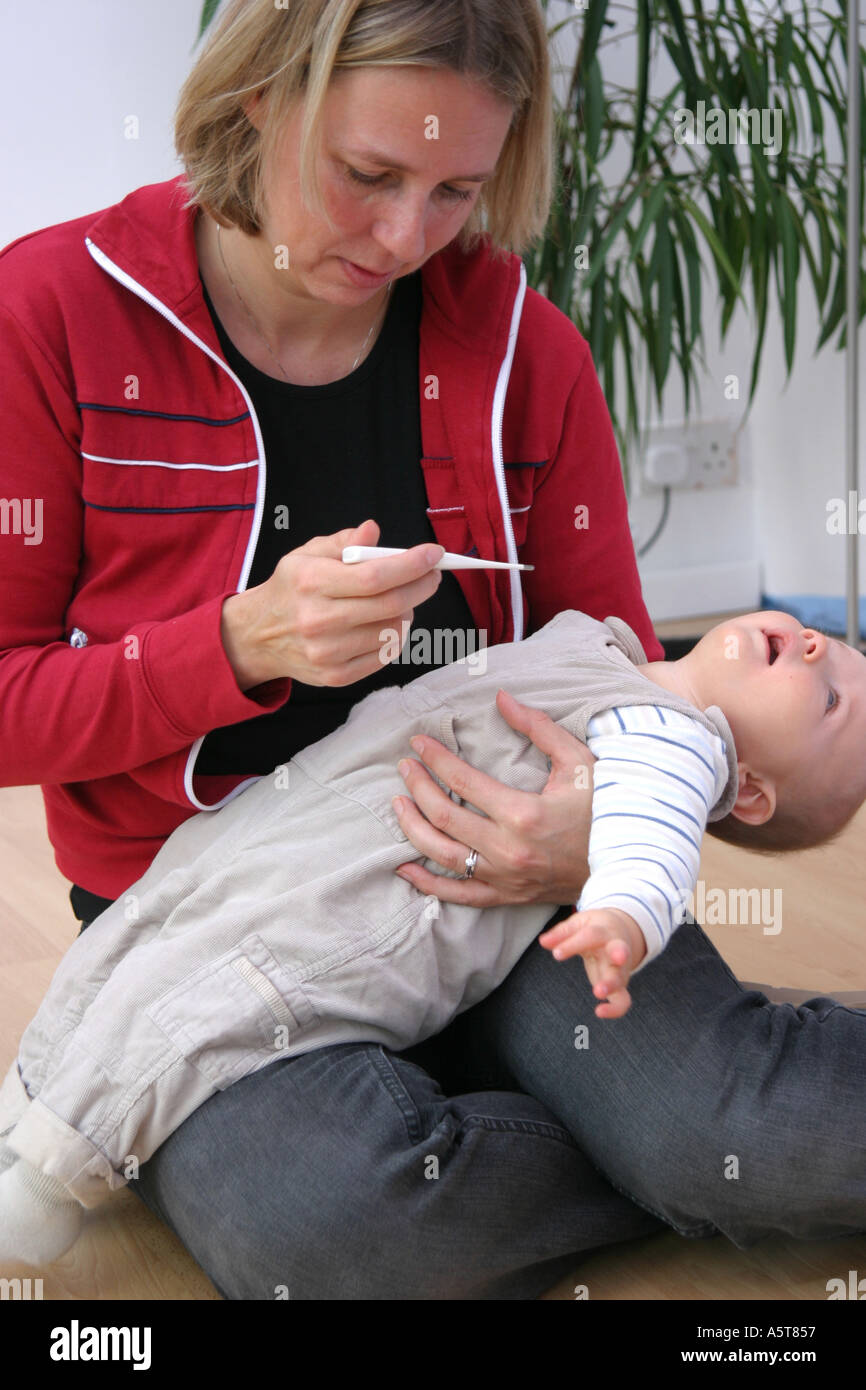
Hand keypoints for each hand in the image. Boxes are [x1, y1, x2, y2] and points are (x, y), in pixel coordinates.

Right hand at [220, 519, 443, 689]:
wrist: (257, 636)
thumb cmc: (290, 589)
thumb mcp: (306, 555)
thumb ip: (343, 542)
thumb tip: (373, 531)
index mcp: (311, 583)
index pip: (374, 576)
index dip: (411, 565)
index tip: (434, 555)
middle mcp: (318, 619)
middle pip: (390, 605)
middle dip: (421, 587)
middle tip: (432, 575)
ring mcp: (327, 653)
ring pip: (391, 631)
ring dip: (408, 611)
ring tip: (403, 599)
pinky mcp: (335, 676)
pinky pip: (383, 656)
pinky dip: (395, 637)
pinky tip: (389, 623)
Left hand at [393, 690, 595, 906]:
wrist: (630, 862)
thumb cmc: (604, 808)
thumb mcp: (578, 761)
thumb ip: (537, 728)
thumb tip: (502, 698)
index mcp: (524, 814)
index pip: (463, 782)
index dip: (435, 759)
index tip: (418, 743)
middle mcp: (508, 849)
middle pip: (444, 816)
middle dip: (417, 787)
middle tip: (404, 767)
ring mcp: (505, 877)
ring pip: (442, 855)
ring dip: (413, 827)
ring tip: (398, 804)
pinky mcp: (507, 896)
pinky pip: (458, 894)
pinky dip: (427, 883)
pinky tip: (405, 866)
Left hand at [538, 907, 645, 1018]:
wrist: (618, 931)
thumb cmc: (594, 927)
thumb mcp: (579, 924)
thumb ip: (562, 933)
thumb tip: (543, 941)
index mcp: (604, 930)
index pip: (591, 935)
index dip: (573, 944)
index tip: (556, 954)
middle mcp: (616, 948)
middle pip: (618, 950)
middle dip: (619, 954)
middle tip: (618, 958)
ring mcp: (619, 968)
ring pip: (620, 977)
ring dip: (611, 984)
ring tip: (598, 992)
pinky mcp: (619, 985)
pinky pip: (623, 1001)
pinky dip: (615, 1010)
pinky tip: (599, 1012)